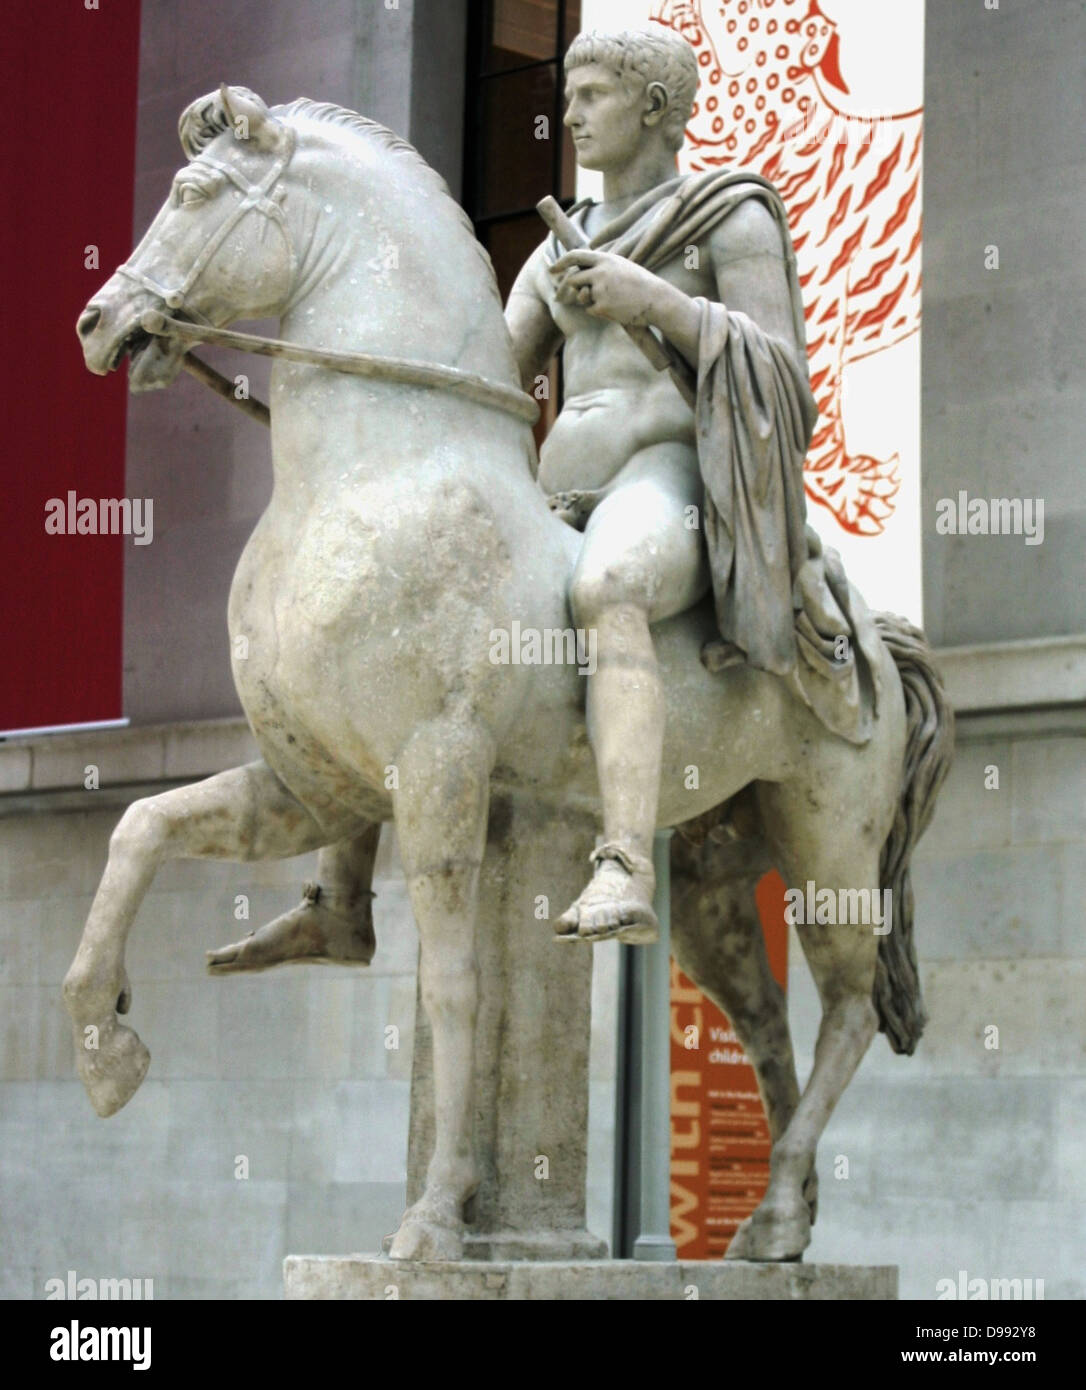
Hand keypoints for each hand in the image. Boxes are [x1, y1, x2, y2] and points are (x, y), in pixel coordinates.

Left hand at [548, 250, 663, 326]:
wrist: (656, 301)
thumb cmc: (641, 284)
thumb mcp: (622, 266)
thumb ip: (602, 267)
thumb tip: (580, 274)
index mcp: (605, 259)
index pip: (575, 255)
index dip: (561, 262)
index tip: (552, 269)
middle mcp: (599, 272)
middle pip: (573, 279)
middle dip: (570, 288)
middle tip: (568, 295)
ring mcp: (599, 290)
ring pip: (581, 296)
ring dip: (588, 300)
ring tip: (610, 300)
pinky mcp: (601, 307)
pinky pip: (590, 310)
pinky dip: (599, 311)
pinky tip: (615, 309)